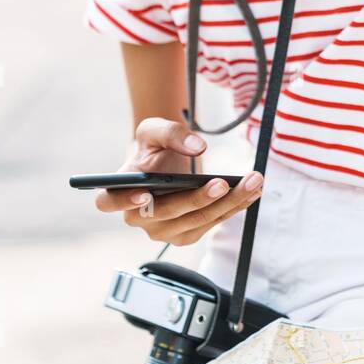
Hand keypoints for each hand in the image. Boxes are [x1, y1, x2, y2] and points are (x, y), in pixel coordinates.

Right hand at [94, 117, 263, 245]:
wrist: (167, 162)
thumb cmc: (154, 147)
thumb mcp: (155, 129)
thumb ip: (172, 133)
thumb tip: (197, 147)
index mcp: (119, 190)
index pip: (110, 202)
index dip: (124, 201)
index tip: (143, 195)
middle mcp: (138, 217)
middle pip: (168, 214)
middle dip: (198, 199)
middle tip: (222, 182)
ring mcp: (163, 230)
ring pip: (197, 220)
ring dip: (228, 203)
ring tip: (253, 181)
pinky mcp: (187, 234)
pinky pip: (212, 222)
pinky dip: (235, 206)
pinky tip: (252, 190)